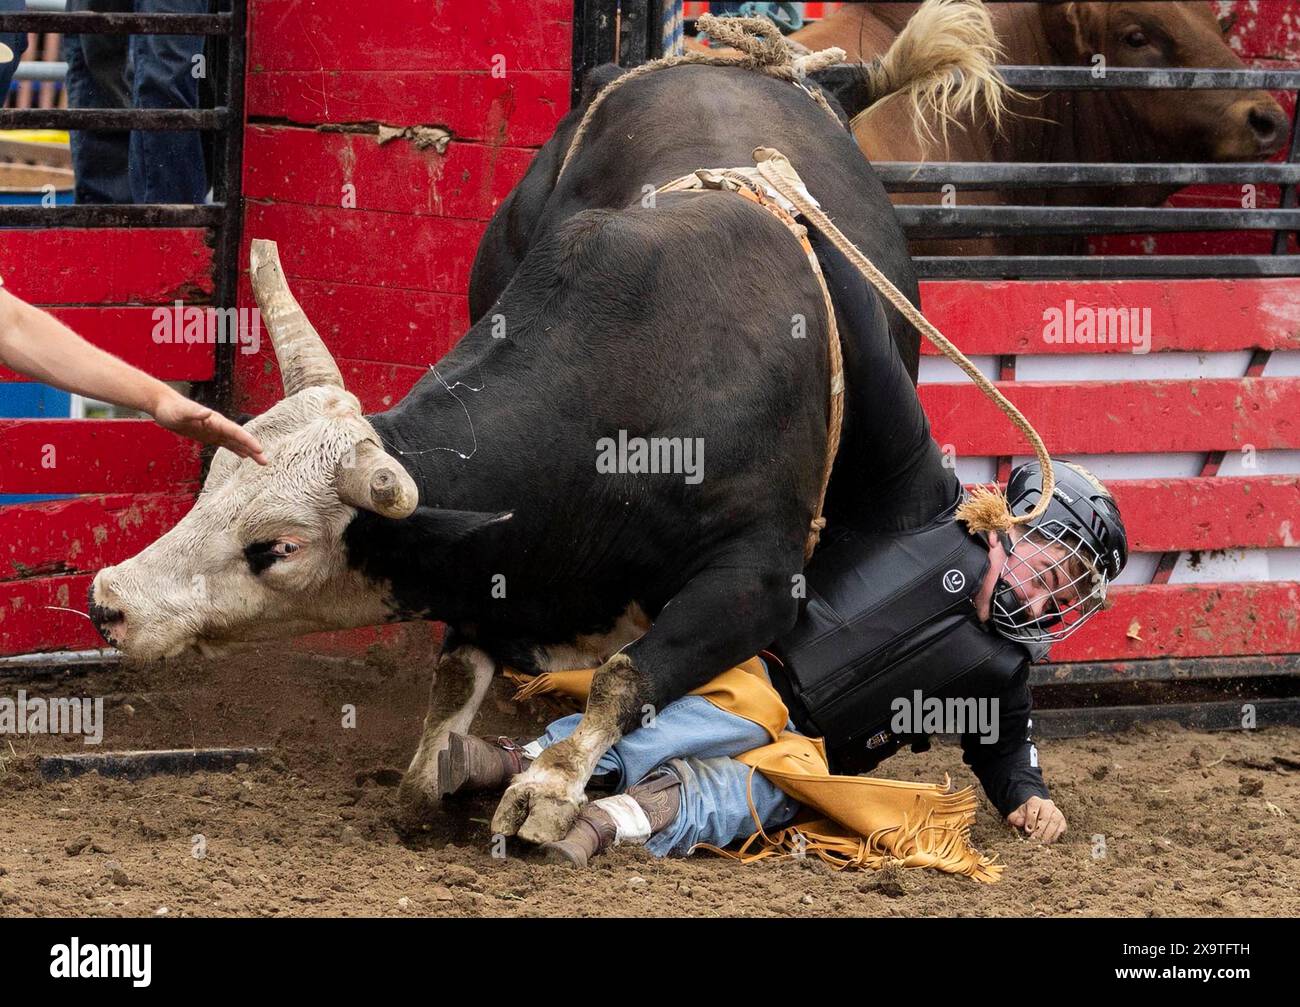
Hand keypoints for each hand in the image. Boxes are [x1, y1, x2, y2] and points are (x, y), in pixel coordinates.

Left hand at [151, 390, 266, 464]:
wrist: (165, 407)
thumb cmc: (172, 409)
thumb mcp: (182, 412)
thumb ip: (195, 412)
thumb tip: (207, 412)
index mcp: (216, 421)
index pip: (236, 432)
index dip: (249, 441)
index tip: (260, 450)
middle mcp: (219, 426)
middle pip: (240, 439)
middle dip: (254, 450)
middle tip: (266, 462)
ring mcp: (215, 431)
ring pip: (236, 443)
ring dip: (249, 451)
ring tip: (261, 461)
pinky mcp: (209, 436)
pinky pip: (227, 444)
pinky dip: (237, 450)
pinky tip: (244, 456)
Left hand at [1007, 796, 1065, 843]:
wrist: (1035, 815)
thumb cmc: (1024, 816)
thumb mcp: (1016, 815)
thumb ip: (1015, 818)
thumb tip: (1020, 822)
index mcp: (1035, 801)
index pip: (1034, 807)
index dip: (1031, 819)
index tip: (1028, 830)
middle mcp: (1047, 805)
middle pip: (1046, 815)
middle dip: (1040, 829)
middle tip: (1034, 839)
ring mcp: (1056, 813)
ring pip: (1055, 822)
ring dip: (1048, 834)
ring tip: (1041, 843)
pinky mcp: (1062, 821)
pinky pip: (1061, 828)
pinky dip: (1054, 836)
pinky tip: (1047, 842)